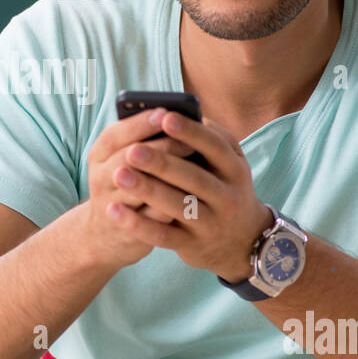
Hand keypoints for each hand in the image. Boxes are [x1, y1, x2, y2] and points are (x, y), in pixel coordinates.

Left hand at [103, 110, 272, 279]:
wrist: (242, 242)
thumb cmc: (225, 189)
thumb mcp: (230, 165)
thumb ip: (211, 139)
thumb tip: (182, 113)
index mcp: (235, 170)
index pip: (215, 147)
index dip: (190, 132)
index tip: (165, 117)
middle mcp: (227, 197)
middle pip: (193, 178)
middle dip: (162, 163)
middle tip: (133, 150)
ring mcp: (210, 223)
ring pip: (177, 206)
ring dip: (147, 190)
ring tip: (119, 175)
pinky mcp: (192, 245)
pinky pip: (163, 235)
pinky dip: (137, 224)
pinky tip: (115, 211)